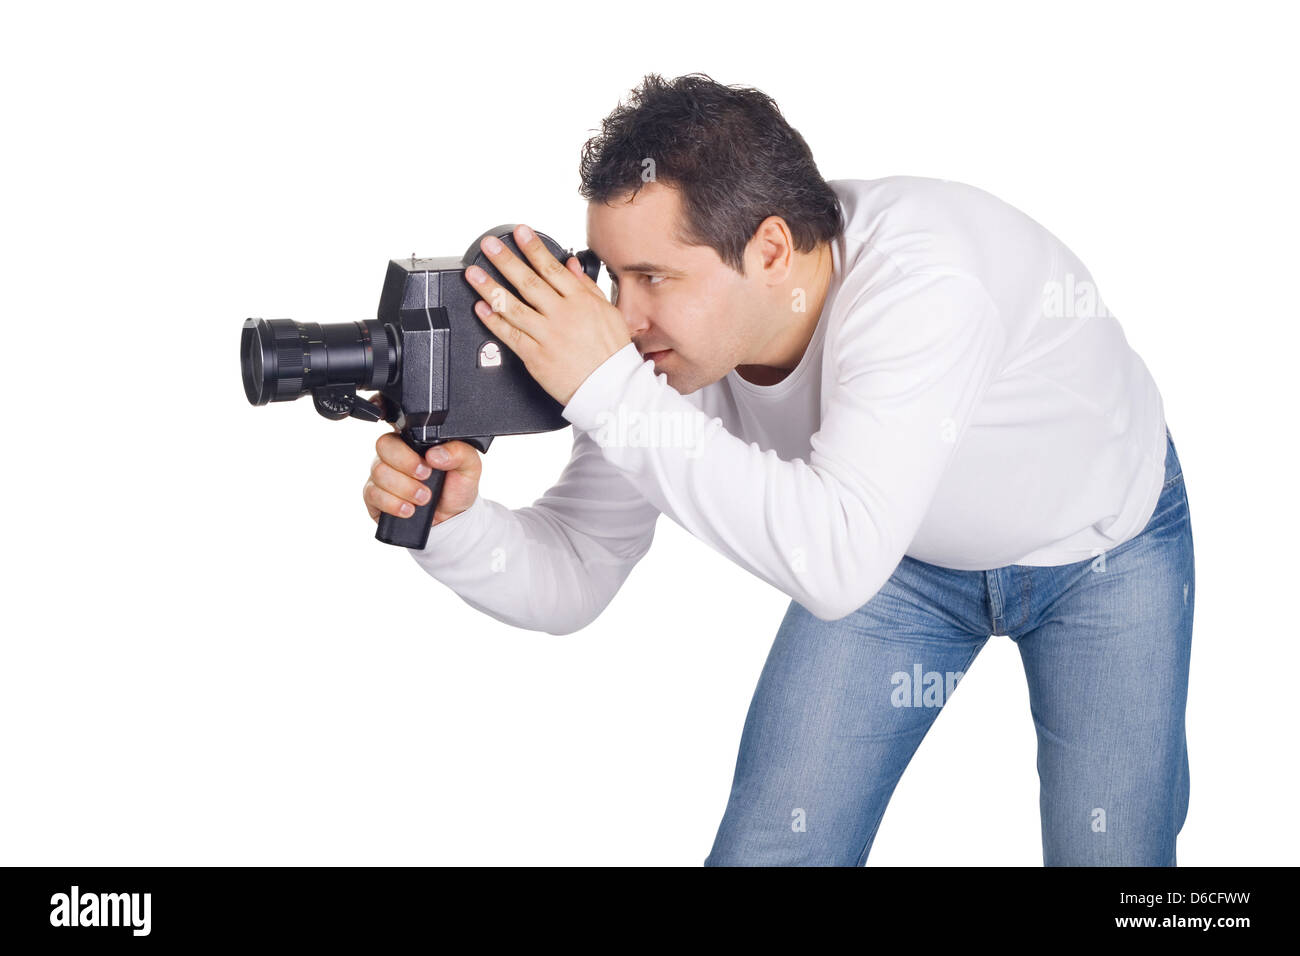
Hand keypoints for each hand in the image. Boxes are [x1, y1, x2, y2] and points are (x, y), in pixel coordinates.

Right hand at [361, 394, 480, 525]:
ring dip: (404, 488)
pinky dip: (393, 504)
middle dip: (406, 465)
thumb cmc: (456, 487)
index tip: (427, 460)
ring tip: (423, 498)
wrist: (452, 518)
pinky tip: (408, 509)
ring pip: (379, 472)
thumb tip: (435, 454)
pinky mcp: (374, 496)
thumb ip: (460, 452)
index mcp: (414, 441)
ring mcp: (382, 475)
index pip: (398, 428)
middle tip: (426, 477)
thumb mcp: (469, 467)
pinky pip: (373, 494)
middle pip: (383, 446)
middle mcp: (394, 455)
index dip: (406, 444)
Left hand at [465, 224, 630, 405]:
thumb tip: (571, 265)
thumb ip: (586, 287)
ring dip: (490, 288)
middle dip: (506, 260)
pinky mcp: (536, 357)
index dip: (534, 248)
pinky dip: (494, 321)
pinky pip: (510, 336)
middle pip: (528, 282)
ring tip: (473, 274)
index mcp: (580, 302)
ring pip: (513, 307)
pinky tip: (481, 308)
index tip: (520, 232)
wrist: (611, 388)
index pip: (552, 269)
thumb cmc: (611, 353)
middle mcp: (562, 316)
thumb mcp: (608, 312)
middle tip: (489, 245)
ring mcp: (547, 336)